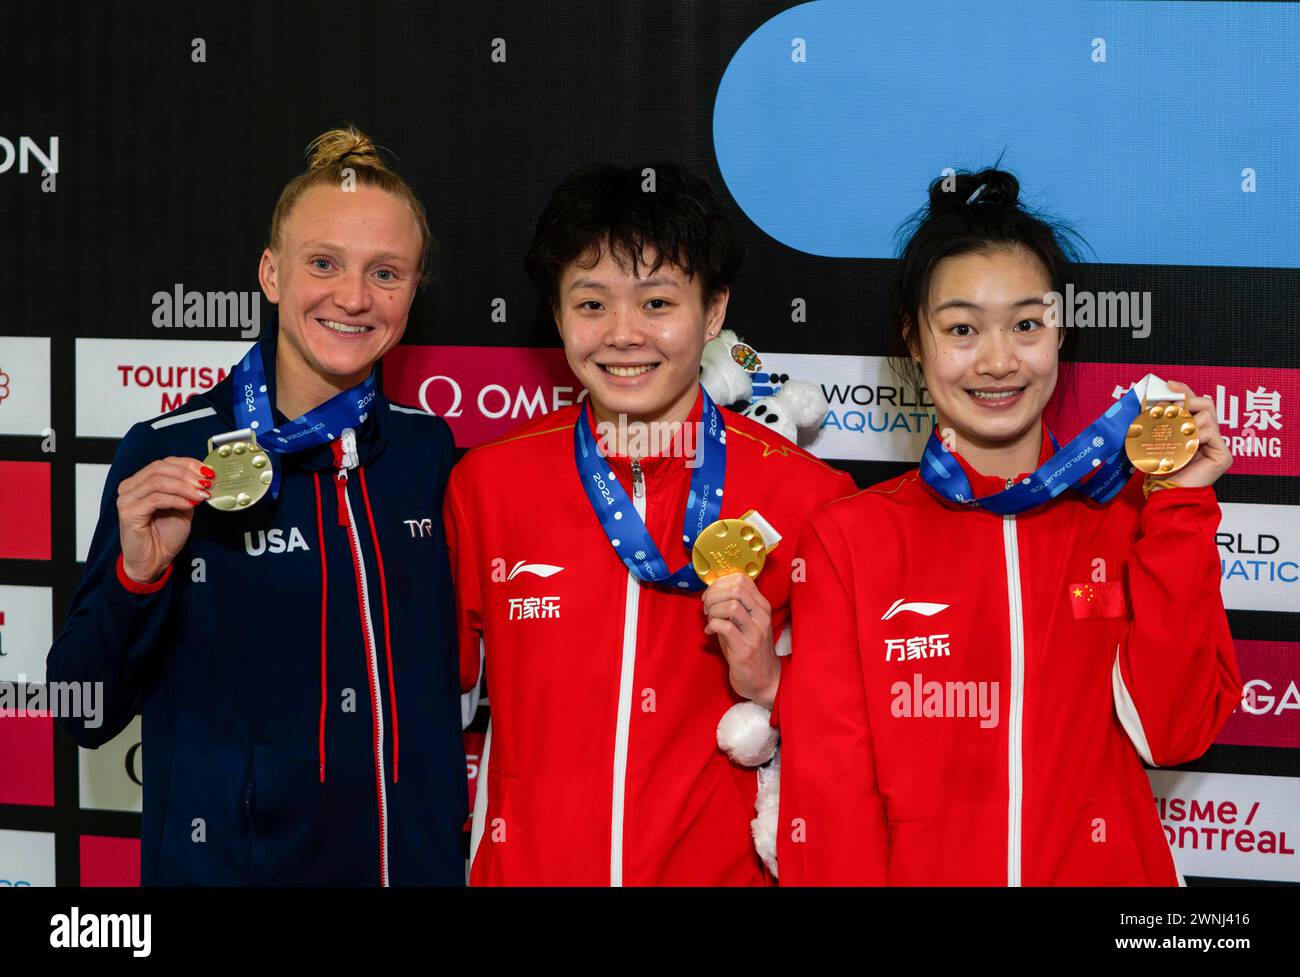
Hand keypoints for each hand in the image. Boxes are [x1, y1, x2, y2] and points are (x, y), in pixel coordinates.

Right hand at [117, 457, 212, 582]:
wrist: (153, 561)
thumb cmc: (164, 536)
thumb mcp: (183, 508)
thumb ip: (189, 492)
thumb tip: (205, 478)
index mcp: (141, 482)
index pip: (165, 463)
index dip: (188, 464)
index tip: (208, 471)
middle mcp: (130, 487)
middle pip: (160, 468)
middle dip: (188, 474)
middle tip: (206, 483)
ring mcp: (127, 499)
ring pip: (158, 481)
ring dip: (184, 486)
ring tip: (201, 494)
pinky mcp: (129, 512)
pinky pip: (156, 499)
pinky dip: (176, 499)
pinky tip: (190, 505)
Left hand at [702, 572, 778, 707]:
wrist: (763, 680)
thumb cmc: (749, 649)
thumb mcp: (744, 623)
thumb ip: (733, 606)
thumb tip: (710, 593)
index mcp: (762, 606)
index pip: (742, 579)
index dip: (720, 583)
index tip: (710, 595)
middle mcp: (762, 616)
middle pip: (736, 589)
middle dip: (714, 594)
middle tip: (706, 607)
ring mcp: (755, 632)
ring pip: (731, 605)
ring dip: (713, 610)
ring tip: (709, 620)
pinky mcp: (746, 648)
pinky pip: (725, 626)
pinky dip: (712, 625)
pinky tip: (710, 632)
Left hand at [1159, 381, 1232, 489]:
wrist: (1165, 494)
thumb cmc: (1160, 470)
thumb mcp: (1158, 438)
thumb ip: (1161, 421)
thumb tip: (1153, 400)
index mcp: (1196, 431)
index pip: (1196, 403)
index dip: (1184, 391)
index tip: (1169, 385)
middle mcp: (1210, 436)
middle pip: (1207, 404)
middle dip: (1187, 402)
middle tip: (1169, 409)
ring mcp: (1218, 445)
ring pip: (1208, 417)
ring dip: (1186, 422)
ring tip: (1172, 435)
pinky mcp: (1223, 455)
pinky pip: (1211, 434)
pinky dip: (1194, 436)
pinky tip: (1183, 447)